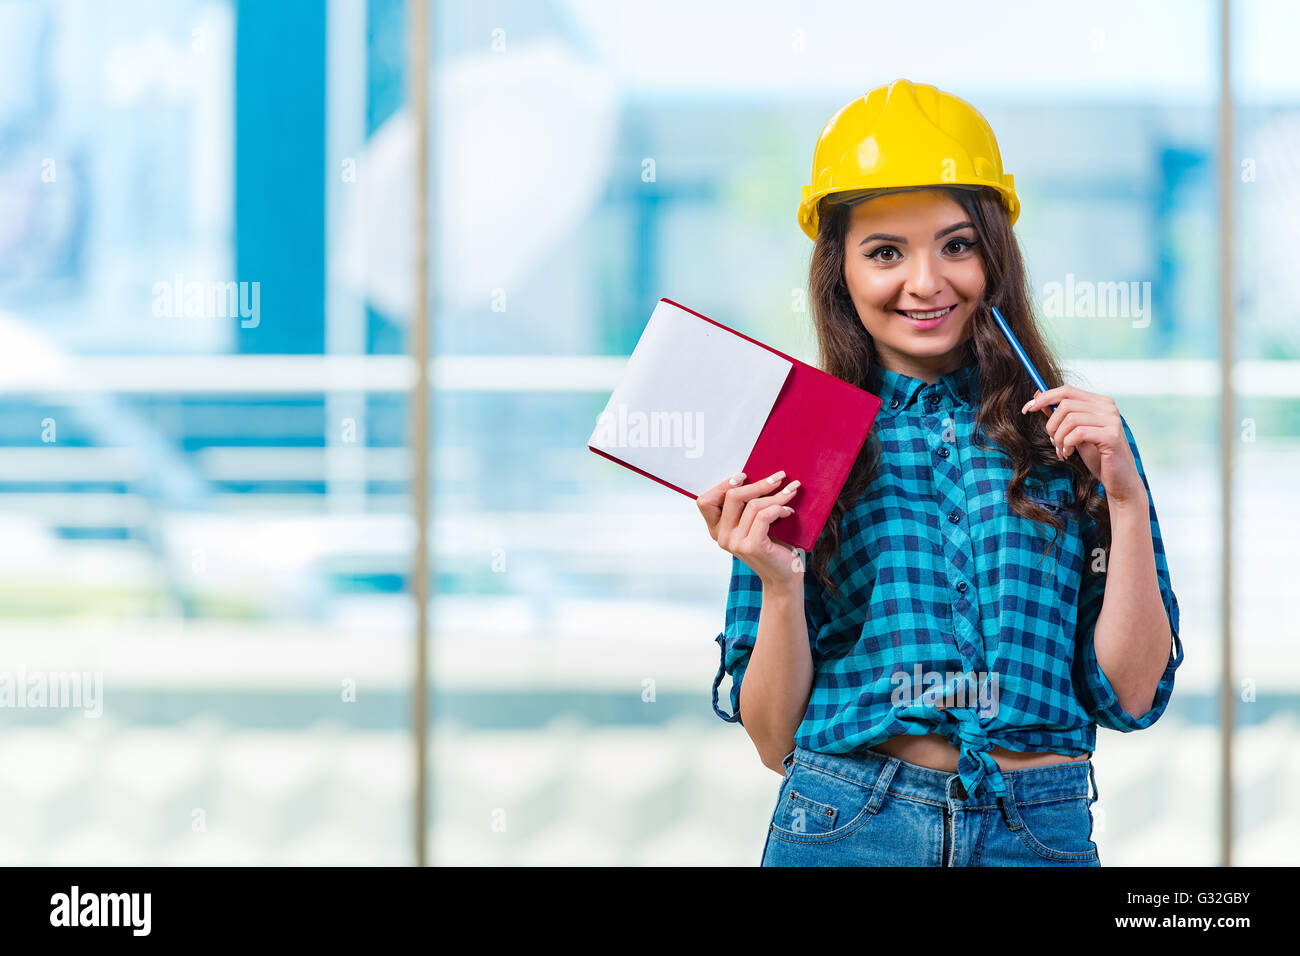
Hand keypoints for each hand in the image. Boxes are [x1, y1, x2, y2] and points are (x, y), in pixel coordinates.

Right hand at [696, 469, 804, 585]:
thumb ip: (745, 507)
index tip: (745, 476)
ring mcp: (735, 543)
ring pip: (752, 505)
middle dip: (758, 484)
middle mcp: (721, 537)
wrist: (784, 576)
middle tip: (780, 477)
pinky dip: (779, 508)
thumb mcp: (753, 524)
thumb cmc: (772, 546)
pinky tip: (789, 511)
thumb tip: (756, 475)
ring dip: (776, 495)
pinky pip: (764, 515)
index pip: (705, 502)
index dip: (722, 485)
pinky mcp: (752, 546)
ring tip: (791, 492)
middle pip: (732, 497)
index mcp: (717, 530)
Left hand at [1021, 386, 1145, 505]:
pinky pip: (1077, 433)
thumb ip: (1060, 416)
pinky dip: (1067, 444)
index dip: (1043, 398)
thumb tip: (1036, 397)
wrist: (1119, 480)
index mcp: (1100, 402)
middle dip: (1051, 424)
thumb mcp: (1074, 433)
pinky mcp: (1111, 436)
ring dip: (1058, 438)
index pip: (1066, 390)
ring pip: (1069, 419)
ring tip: (1062, 450)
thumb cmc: (1098, 457)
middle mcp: (1108, 407)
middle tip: (1053, 441)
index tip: (1026, 410)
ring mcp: (1111, 421)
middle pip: (1065, 404)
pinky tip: (1068, 454)